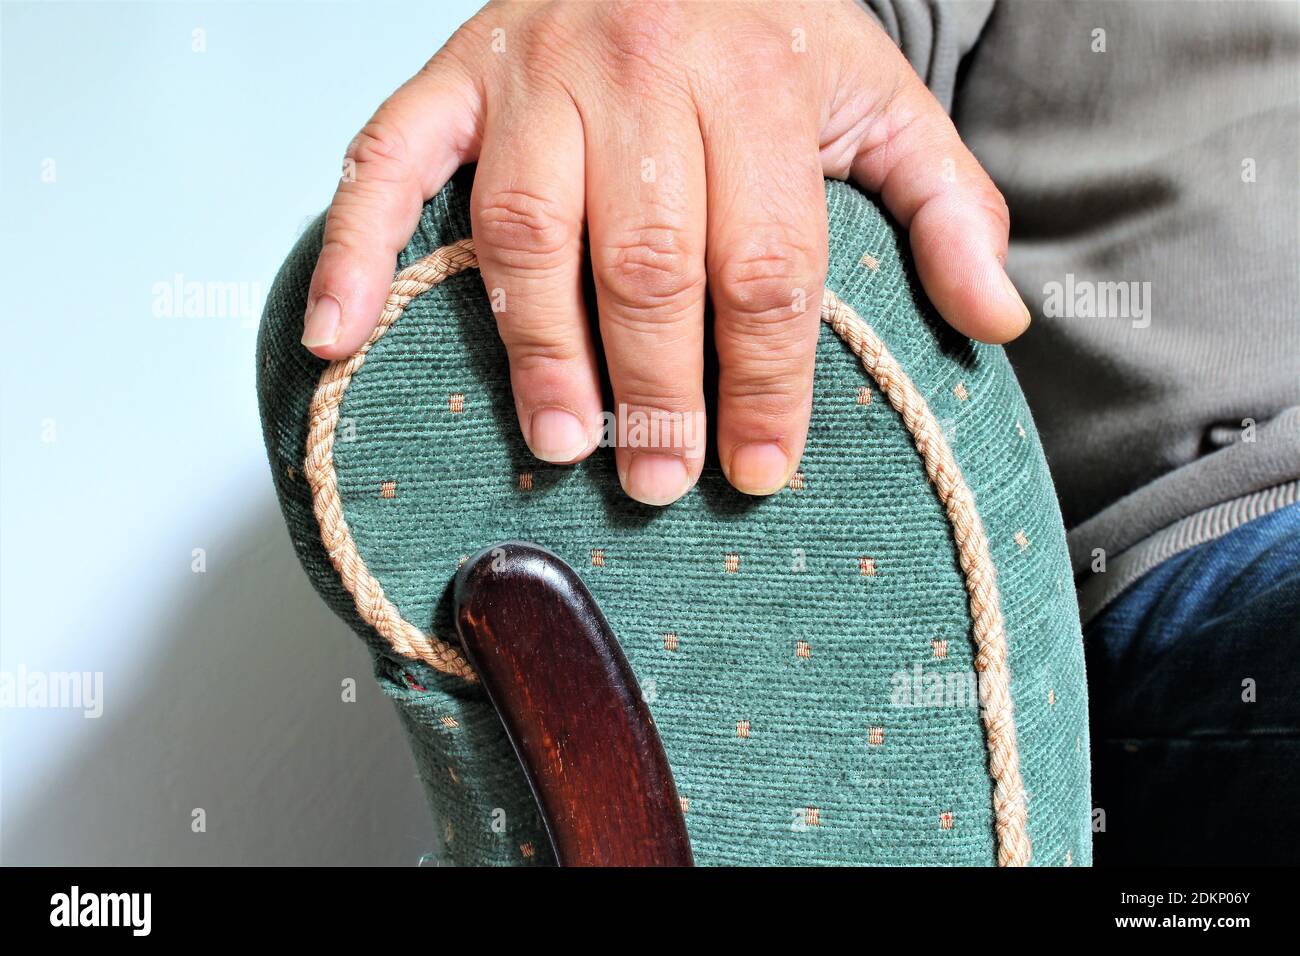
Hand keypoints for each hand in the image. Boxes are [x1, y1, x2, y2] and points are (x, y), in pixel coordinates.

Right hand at [301, 0, 1028, 504]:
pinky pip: (388, 159)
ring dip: (538, 348)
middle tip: (659, 479)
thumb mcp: (878, 99)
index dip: (765, 379)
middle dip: (656, 386)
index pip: (763, 262)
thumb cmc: (772, 30)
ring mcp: (534, 70)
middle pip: (646, 259)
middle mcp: (640, 69)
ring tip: (561, 443)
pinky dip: (355, 247)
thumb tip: (999, 319)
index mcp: (756, 80)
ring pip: (526, 228)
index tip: (762, 469)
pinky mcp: (456, 75)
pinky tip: (339, 334)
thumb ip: (945, 201)